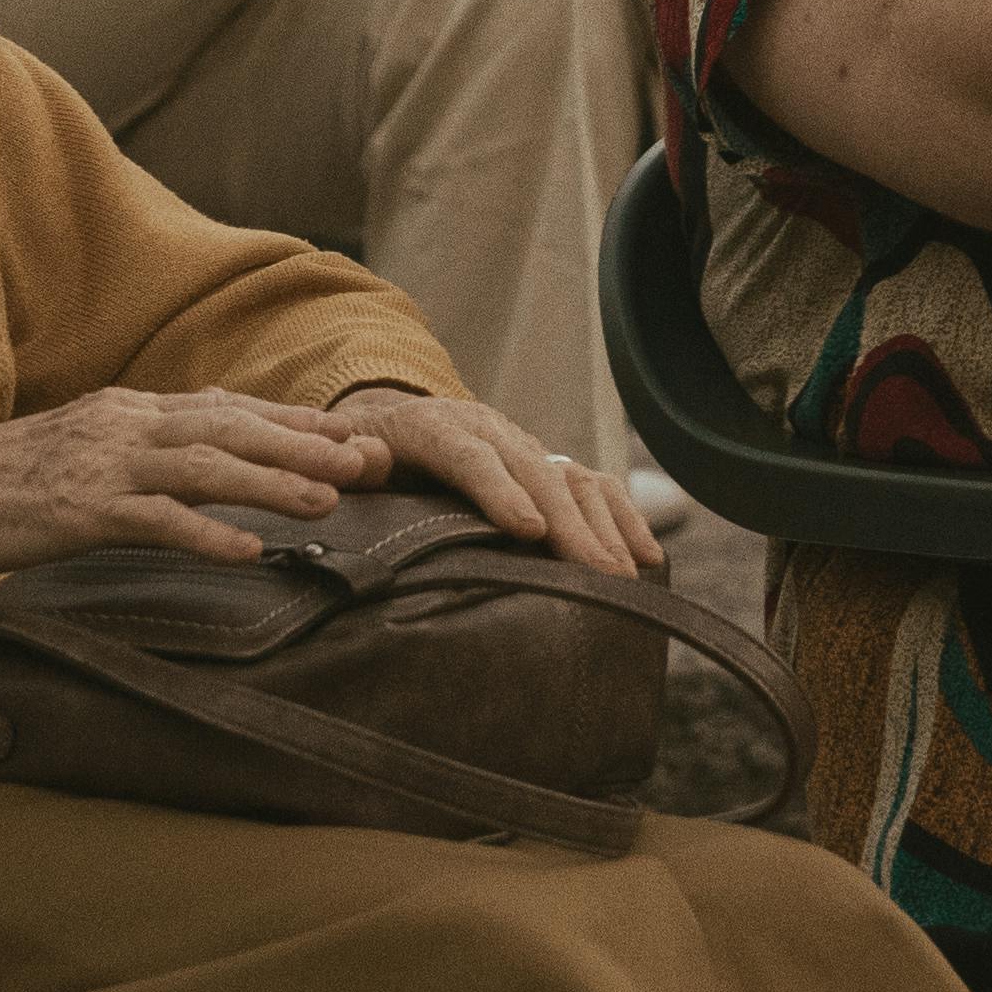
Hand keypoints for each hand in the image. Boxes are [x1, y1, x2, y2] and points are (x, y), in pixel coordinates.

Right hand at [0, 386, 382, 573]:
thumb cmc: (9, 477)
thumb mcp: (88, 446)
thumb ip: (144, 447)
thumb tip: (204, 459)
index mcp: (133, 410)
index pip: (229, 407)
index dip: (293, 422)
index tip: (350, 436)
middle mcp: (129, 425)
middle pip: (233, 428)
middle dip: (305, 444)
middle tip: (367, 462)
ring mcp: (106, 464)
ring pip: (207, 466)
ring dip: (273, 482)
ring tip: (329, 501)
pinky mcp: (81, 508)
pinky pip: (155, 520)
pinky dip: (206, 534)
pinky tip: (248, 552)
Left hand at [327, 388, 656, 577]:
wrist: (387, 415)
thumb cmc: (362, 450)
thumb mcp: (342, 450)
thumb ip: (351, 460)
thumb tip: (368, 462)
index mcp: (434, 428)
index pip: (471, 458)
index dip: (500, 492)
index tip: (530, 530)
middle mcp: (488, 429)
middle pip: (534, 472)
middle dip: (570, 524)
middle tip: (599, 575)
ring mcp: (521, 444)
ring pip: (571, 476)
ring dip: (604, 526)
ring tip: (626, 576)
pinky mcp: (543, 461)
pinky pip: (592, 483)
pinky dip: (623, 515)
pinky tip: (649, 554)